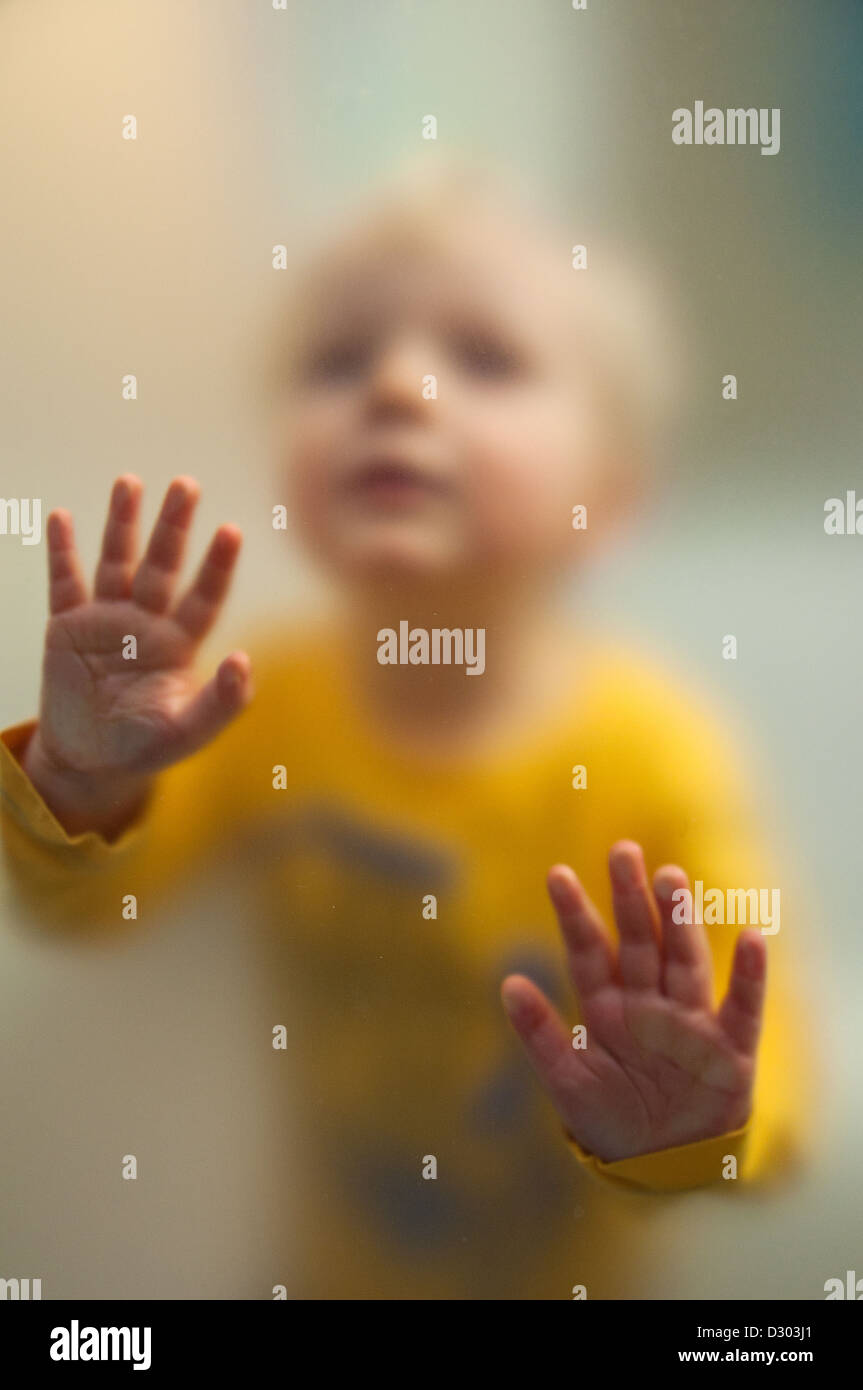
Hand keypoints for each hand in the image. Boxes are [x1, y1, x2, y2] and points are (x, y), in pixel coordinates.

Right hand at [26, 474, 251, 791]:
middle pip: (163, 564)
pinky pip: (64, 583)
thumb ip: (220, 703)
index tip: (231, 530)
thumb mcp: (187, 732)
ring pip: (118, 561)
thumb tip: (244, 662)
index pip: (204, 596)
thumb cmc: (146, 746)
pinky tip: (61, 518)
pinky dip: (62, 552)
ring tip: (130, 481)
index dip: (217, 565)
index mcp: (180, 643)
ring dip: (123, 523)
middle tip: (187, 484)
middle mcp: (147, 621)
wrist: (91, 762)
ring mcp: (107, 618)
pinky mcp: (67, 626)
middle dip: (173, 525)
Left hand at [501, 841, 765, 1162]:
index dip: (575, 914)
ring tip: (670, 878)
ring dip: (680, 920)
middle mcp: (648, 1002)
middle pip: (640, 941)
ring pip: (685, 960)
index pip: (589, 950)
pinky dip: (749, 975)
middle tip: (623, 851)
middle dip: (630, 898)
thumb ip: (539, 1035)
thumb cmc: (610, 1119)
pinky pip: (742, 1006)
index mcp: (606, 1006)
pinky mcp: (730, 1049)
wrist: (660, 1167)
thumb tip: (507, 982)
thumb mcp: (568, 1082)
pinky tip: (751, 938)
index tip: (556, 875)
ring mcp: (689, 1021)